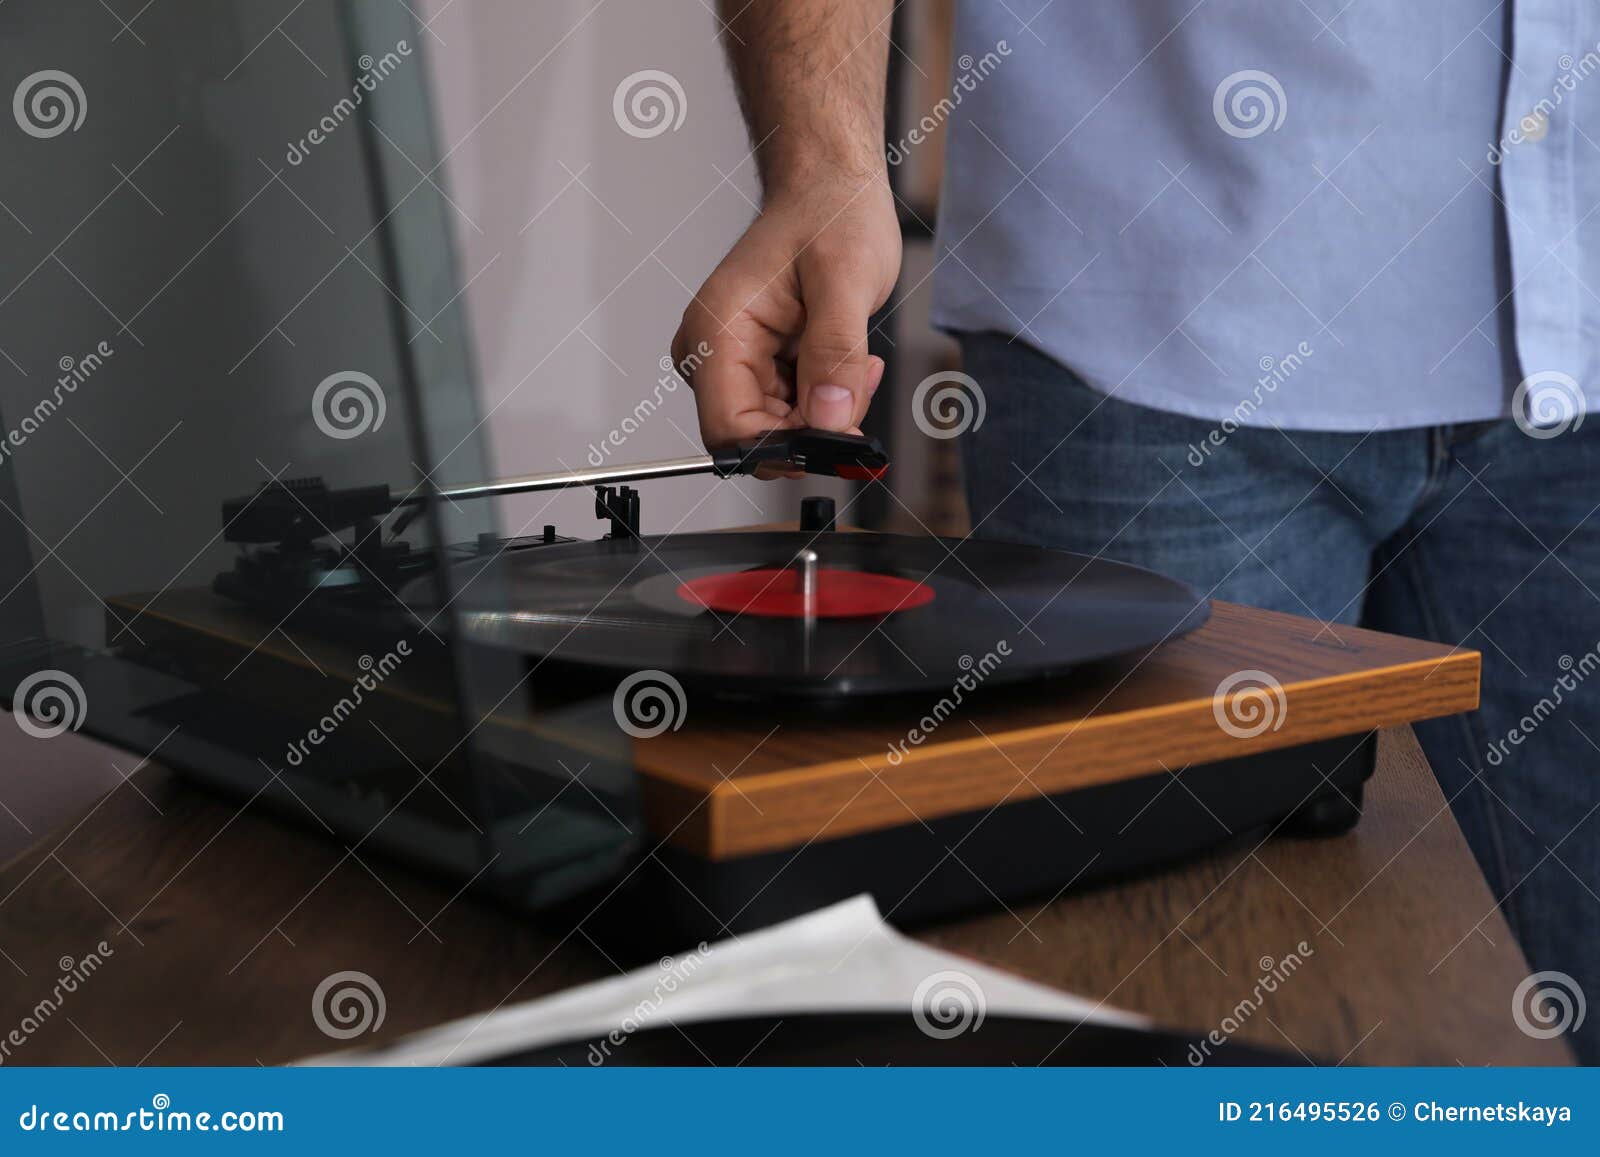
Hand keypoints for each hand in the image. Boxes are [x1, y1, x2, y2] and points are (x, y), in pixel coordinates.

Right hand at [671, 175, 900, 469]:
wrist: (832, 188)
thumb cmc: (831, 215)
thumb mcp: (845, 282)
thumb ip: (835, 355)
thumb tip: (830, 420)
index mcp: (715, 332)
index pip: (731, 431)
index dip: (786, 447)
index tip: (838, 436)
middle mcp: (714, 353)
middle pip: (760, 436)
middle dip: (817, 424)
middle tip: (858, 377)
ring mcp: (735, 363)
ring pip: (784, 429)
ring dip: (829, 407)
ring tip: (856, 356)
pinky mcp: (760, 367)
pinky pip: (796, 410)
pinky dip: (829, 395)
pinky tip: (847, 355)